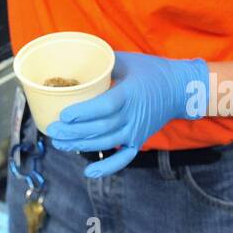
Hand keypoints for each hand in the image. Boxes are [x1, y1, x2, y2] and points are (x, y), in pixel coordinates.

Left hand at [45, 51, 208, 177]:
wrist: (180, 89)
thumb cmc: (151, 70)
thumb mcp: (127, 60)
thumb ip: (103, 62)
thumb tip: (77, 59)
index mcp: (129, 94)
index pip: (104, 106)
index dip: (83, 113)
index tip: (63, 115)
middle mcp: (133, 115)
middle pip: (100, 128)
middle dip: (74, 132)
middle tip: (52, 130)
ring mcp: (137, 131)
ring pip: (106, 142)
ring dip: (81, 145)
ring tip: (60, 144)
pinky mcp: (139, 140)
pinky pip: (123, 158)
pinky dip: (107, 168)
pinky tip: (89, 173)